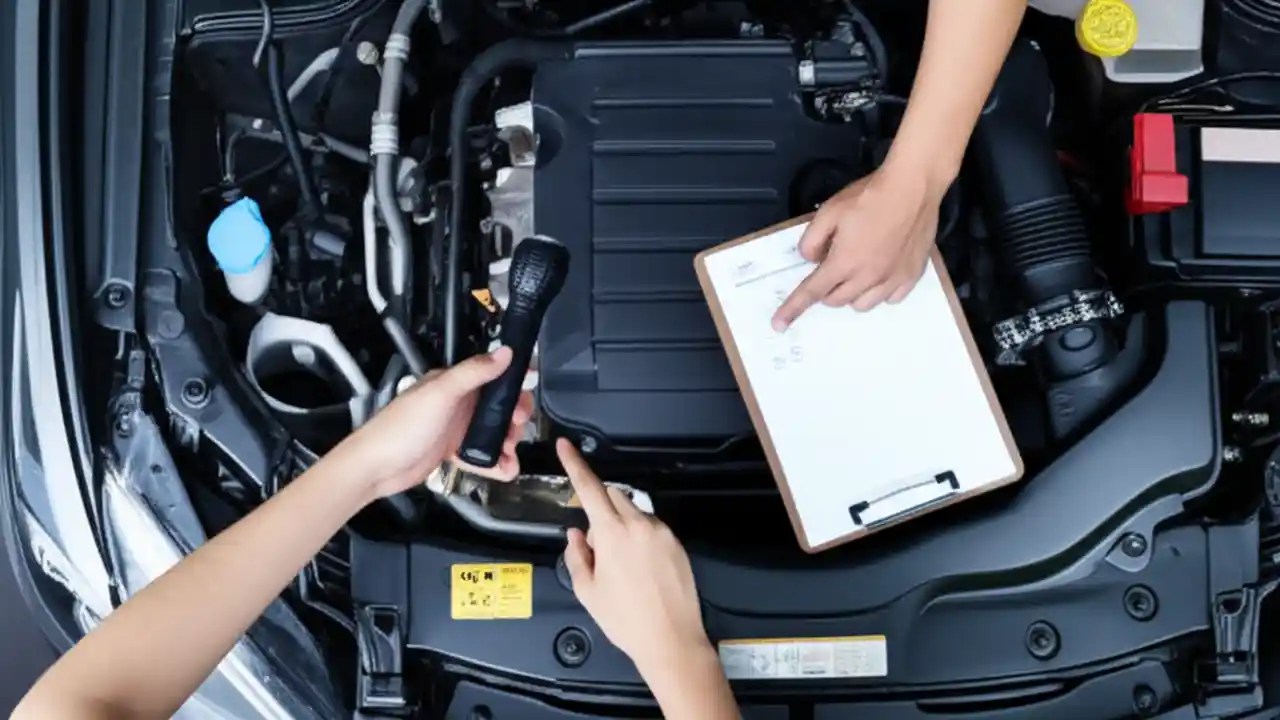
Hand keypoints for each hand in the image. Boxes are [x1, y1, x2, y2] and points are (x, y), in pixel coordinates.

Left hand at [331, 346, 533, 499]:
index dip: (513, 381)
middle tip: (518, 428)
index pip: (491, 374)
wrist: (376, 467)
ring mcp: (456, 428)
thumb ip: (474, 373)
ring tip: (510, 453)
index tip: (530, 388)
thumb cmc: (403, 427)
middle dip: (514, 416)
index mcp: (453, 383)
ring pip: (493, 431)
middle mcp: (457, 403)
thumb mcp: (441, 394)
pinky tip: (505, 469)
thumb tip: (506, 352)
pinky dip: (495, 462)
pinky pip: (481, 455)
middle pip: (497, 406)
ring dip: (507, 442)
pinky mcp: (453, 451)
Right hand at [557, 440, 710, 674]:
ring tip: (622, 567)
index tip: (565, 447)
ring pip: (633, 512)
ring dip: (621, 525)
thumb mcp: (588, 591)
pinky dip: (640, 537)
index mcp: (613, 534)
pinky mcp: (676, 542)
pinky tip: (641, 570)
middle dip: (599, 509)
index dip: (574, 464)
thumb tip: (576, 535)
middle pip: (612, 495)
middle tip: (597, 547)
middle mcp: (640, 525)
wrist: (671, 639)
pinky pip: (652, 527)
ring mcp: (662, 532)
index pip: (589, 488)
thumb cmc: (626, 620)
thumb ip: (577, 555)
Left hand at [772, 157, 949, 329]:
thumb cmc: (868, 196)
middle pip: (836, 300)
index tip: (779, 324)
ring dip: (851, 293)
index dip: (792, 308)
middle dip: (826, 289)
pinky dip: (880, 292)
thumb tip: (811, 259)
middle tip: (830, 267)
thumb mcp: (828, 211)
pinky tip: (880, 274)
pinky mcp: (912, 275)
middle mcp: (867, 278)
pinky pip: (891, 299)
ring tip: (855, 270)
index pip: (811, 292)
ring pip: (863, 304)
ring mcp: (892, 279)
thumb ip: (811, 240)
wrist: (913, 186)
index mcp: (843, 263)